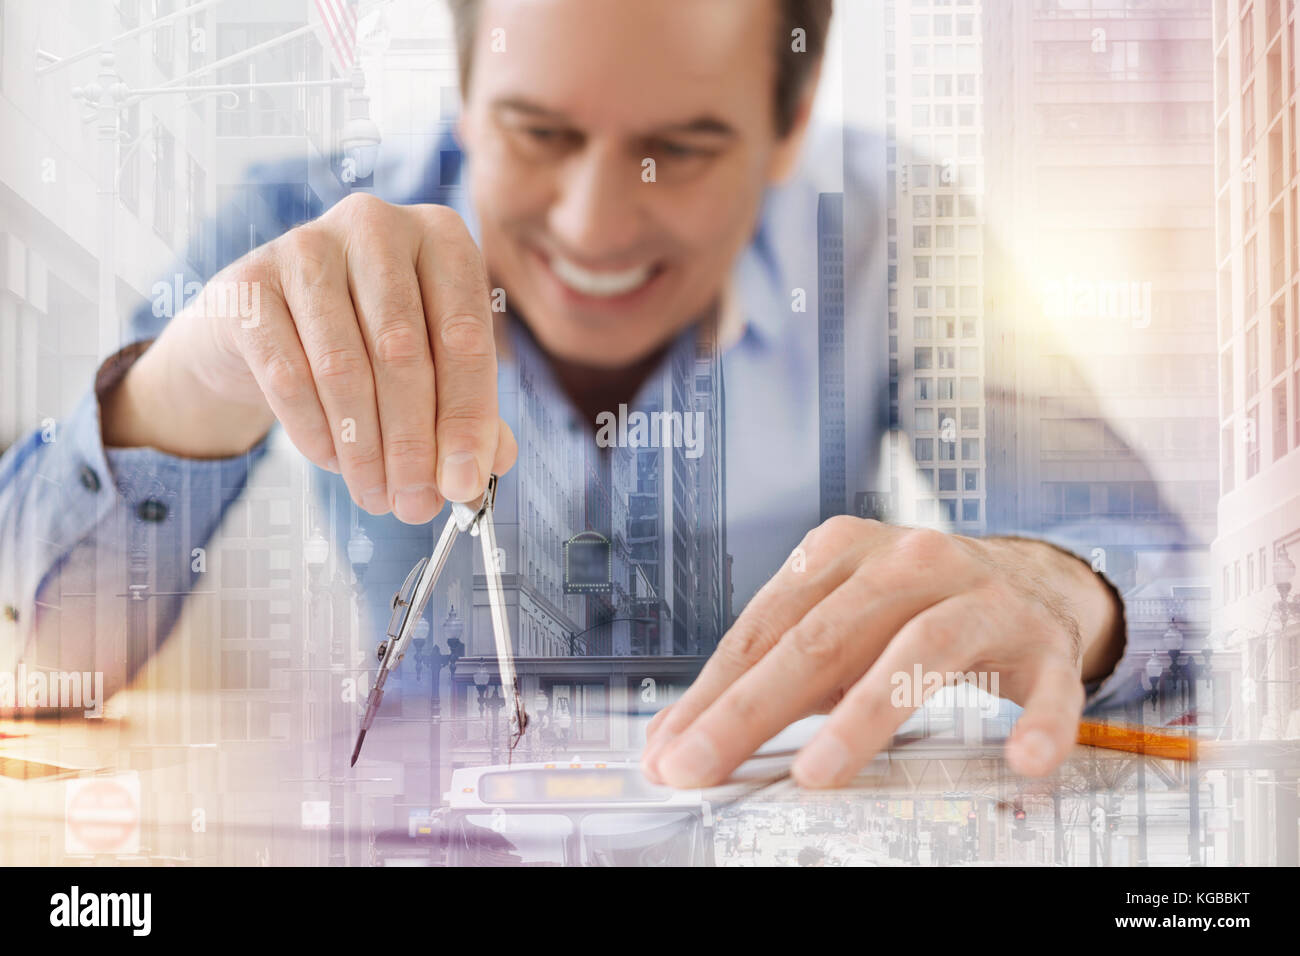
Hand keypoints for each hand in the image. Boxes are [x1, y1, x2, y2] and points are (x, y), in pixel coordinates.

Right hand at [103, 193, 515, 518]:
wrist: (263, 325)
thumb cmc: (366, 342)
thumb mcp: (430, 367)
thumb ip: (467, 412)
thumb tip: (485, 469)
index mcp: (441, 237)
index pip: (464, 337)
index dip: (467, 419)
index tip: (464, 483)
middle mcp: (376, 225)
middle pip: (403, 352)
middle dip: (413, 444)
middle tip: (414, 505)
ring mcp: (307, 246)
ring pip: (344, 367)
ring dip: (364, 448)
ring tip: (376, 494)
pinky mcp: (248, 282)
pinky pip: (287, 373)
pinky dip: (314, 430)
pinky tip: (331, 461)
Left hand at [641, 517, 1124, 788]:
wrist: (1028, 580)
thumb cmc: (909, 608)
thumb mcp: (834, 624)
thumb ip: (764, 673)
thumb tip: (678, 736)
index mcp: (843, 552)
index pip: (765, 628)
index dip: (712, 693)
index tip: (671, 750)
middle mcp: (909, 563)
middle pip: (822, 639)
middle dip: (752, 709)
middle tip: (704, 766)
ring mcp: (980, 598)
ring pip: (918, 650)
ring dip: (864, 715)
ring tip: (817, 772)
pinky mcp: (1042, 642)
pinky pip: (1046, 686)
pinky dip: (1038, 722)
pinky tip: (1022, 761)